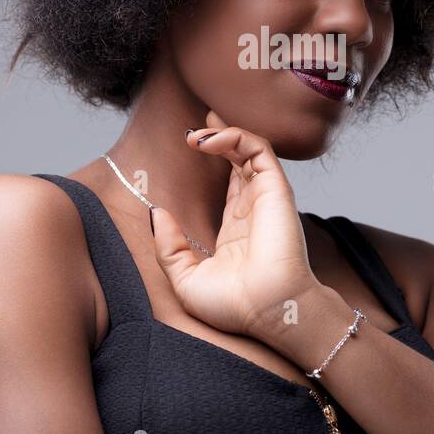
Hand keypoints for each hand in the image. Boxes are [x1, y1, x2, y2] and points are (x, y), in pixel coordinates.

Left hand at [148, 110, 318, 337]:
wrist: (267, 310)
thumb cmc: (235, 306)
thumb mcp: (186, 279)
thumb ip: (169, 246)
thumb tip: (157, 213)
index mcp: (237, 227)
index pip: (229, 180)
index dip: (215, 158)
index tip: (193, 141)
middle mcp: (254, 207)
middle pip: (240, 156)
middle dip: (220, 133)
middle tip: (197, 123)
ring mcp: (266, 196)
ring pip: (250, 147)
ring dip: (223, 132)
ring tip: (195, 135)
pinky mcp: (275, 188)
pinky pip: (258, 149)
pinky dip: (235, 136)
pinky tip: (209, 140)